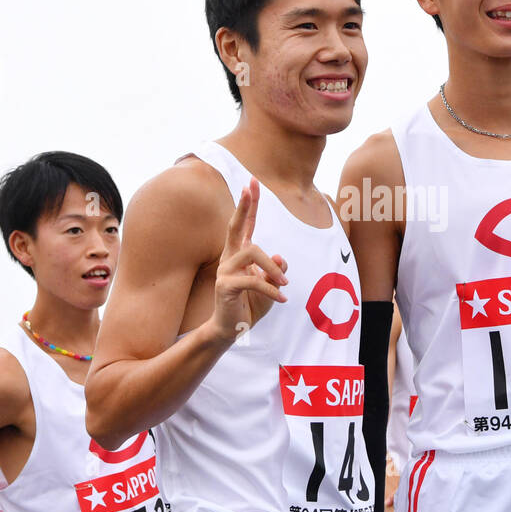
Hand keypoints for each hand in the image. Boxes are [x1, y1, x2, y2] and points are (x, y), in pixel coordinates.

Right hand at [209, 180, 288, 343]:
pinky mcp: (226, 286)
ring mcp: (225, 271)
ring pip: (252, 252)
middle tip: (249, 186)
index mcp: (240, 253)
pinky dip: (271, 289)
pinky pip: (253, 280)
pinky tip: (282, 299)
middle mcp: (229, 257)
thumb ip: (276, 269)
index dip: (249, 204)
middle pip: (235, 226)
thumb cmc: (251, 304)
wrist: (233, 329)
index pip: (245, 225)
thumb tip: (279, 257)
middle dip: (244, 205)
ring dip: (273, 268)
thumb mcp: (272, 284)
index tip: (251, 183)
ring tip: (285, 284)